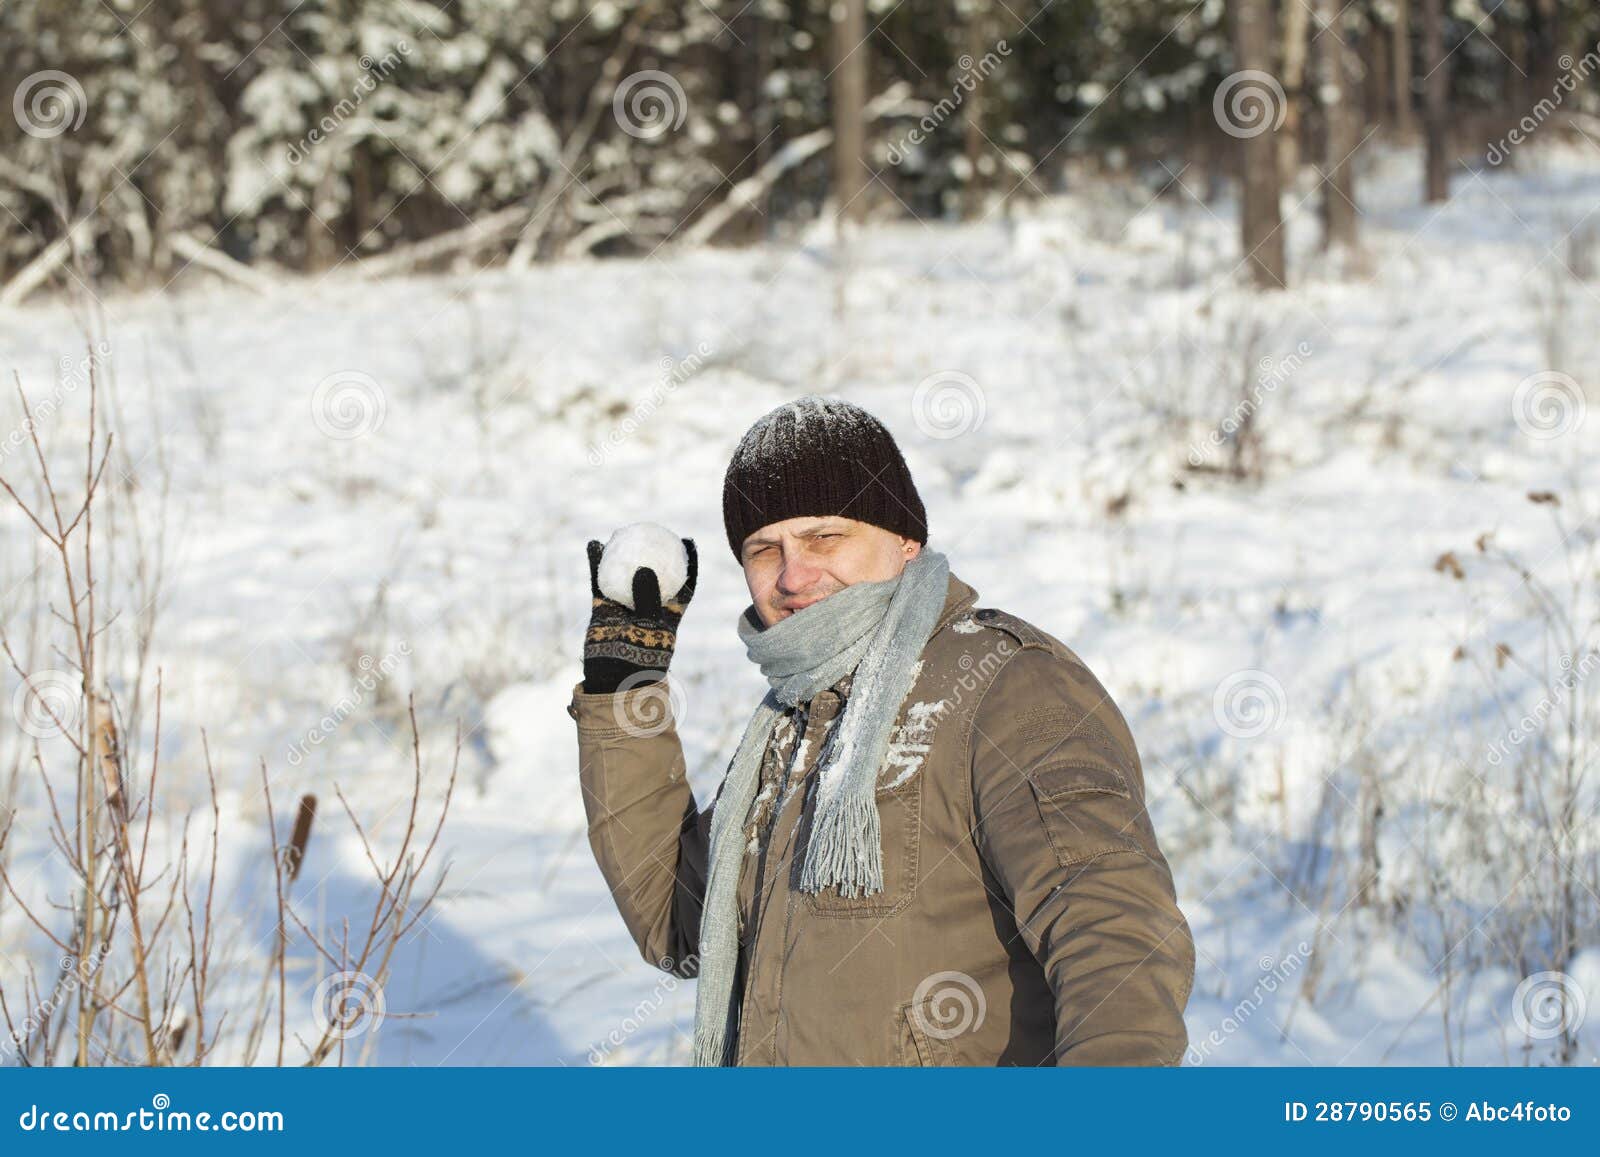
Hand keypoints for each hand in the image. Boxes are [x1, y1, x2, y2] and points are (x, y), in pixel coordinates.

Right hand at [582, 536, 697, 693]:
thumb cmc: (641, 659)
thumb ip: (648, 600)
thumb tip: (645, 568)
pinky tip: (594, 545)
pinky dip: (597, 564)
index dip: (688, 563)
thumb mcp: (650, 630)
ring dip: (623, 554)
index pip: (684, 584)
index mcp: (669, 614)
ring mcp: (625, 607)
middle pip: (655, 573)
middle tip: (651, 530)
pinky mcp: (603, 609)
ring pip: (625, 574)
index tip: (688, 542)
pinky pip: (600, 582)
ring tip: (621, 532)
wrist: (614, 681)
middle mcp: (647, 607)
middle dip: (654, 552)